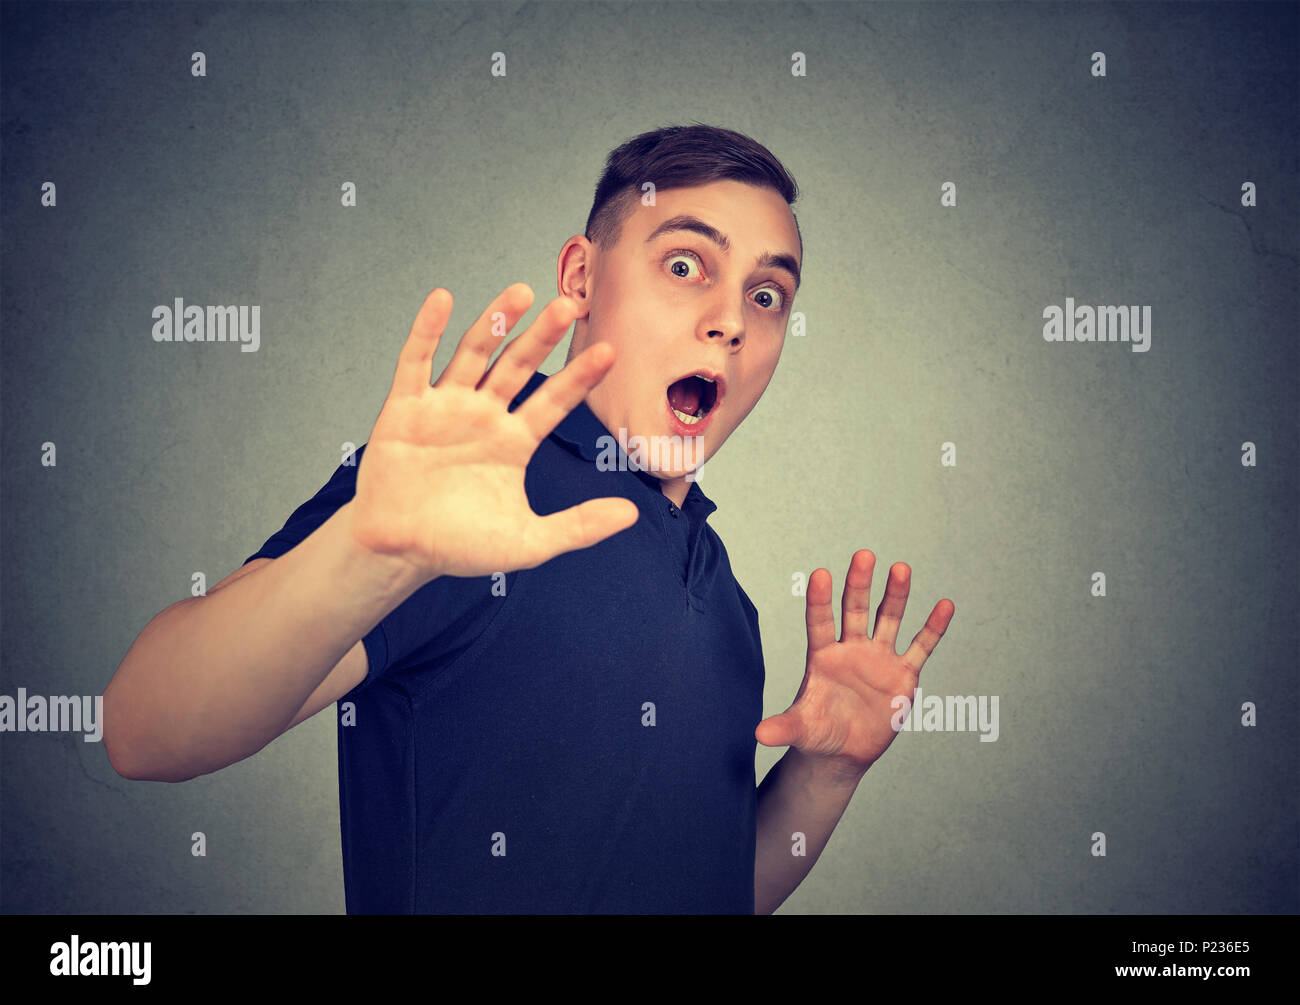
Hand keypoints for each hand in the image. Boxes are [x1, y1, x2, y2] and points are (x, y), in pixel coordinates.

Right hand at [350, 283, 639, 580]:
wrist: (399, 553)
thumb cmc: (460, 546)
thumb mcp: (529, 542)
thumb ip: (579, 527)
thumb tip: (630, 516)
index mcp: (514, 441)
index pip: (554, 401)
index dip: (579, 377)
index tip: (608, 351)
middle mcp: (483, 415)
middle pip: (518, 366)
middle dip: (542, 336)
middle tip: (569, 305)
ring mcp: (444, 407)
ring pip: (474, 355)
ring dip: (496, 323)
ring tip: (521, 292)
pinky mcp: (404, 408)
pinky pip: (416, 362)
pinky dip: (427, 330)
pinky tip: (443, 300)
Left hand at [755, 551, 954, 778]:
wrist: (844, 751)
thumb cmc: (818, 734)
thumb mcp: (801, 730)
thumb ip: (784, 727)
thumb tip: (759, 734)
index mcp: (823, 657)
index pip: (820, 623)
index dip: (820, 601)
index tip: (820, 574)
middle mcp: (851, 649)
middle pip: (855, 610)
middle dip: (858, 584)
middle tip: (863, 555)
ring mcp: (878, 658)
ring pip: (888, 619)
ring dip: (895, 595)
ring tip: (901, 568)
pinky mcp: (903, 674)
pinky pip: (920, 647)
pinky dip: (933, 628)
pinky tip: (945, 605)